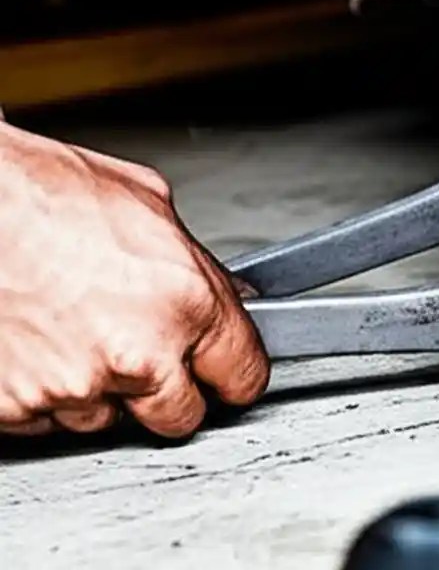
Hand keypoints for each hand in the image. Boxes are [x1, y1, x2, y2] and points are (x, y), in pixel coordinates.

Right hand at [0, 124, 267, 438]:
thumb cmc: (38, 193)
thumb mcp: (149, 204)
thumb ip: (193, 264)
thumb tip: (221, 292)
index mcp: (184, 302)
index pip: (242, 374)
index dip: (232, 372)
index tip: (222, 372)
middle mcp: (137, 354)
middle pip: (181, 415)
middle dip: (168, 390)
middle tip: (140, 350)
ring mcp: (74, 387)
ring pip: (107, 418)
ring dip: (98, 387)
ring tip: (71, 328)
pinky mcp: (17, 408)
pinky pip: (46, 419)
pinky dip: (42, 390)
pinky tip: (36, 342)